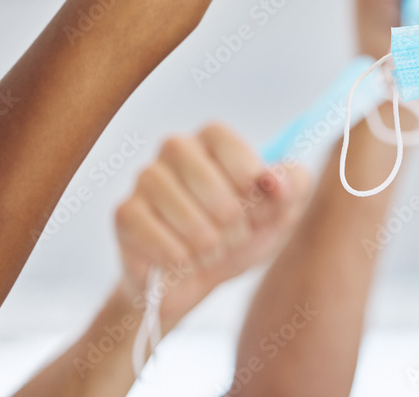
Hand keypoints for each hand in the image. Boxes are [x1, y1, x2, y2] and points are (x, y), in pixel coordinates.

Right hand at [114, 124, 309, 329]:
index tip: (257, 198)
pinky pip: (150, 233)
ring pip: (178, 208)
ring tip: (211, 251)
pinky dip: (177, 255)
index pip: (220, 136)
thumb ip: (293, 187)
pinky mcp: (124, 214)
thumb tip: (278, 181)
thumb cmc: (239, 237)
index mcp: (211, 142)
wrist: (196, 282)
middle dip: (228, 216)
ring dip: (205, 241)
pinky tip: (183, 260)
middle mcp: (174, 151)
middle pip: (200, 172)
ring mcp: (145, 180)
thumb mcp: (279, 215)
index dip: (242, 170)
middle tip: (235, 235)